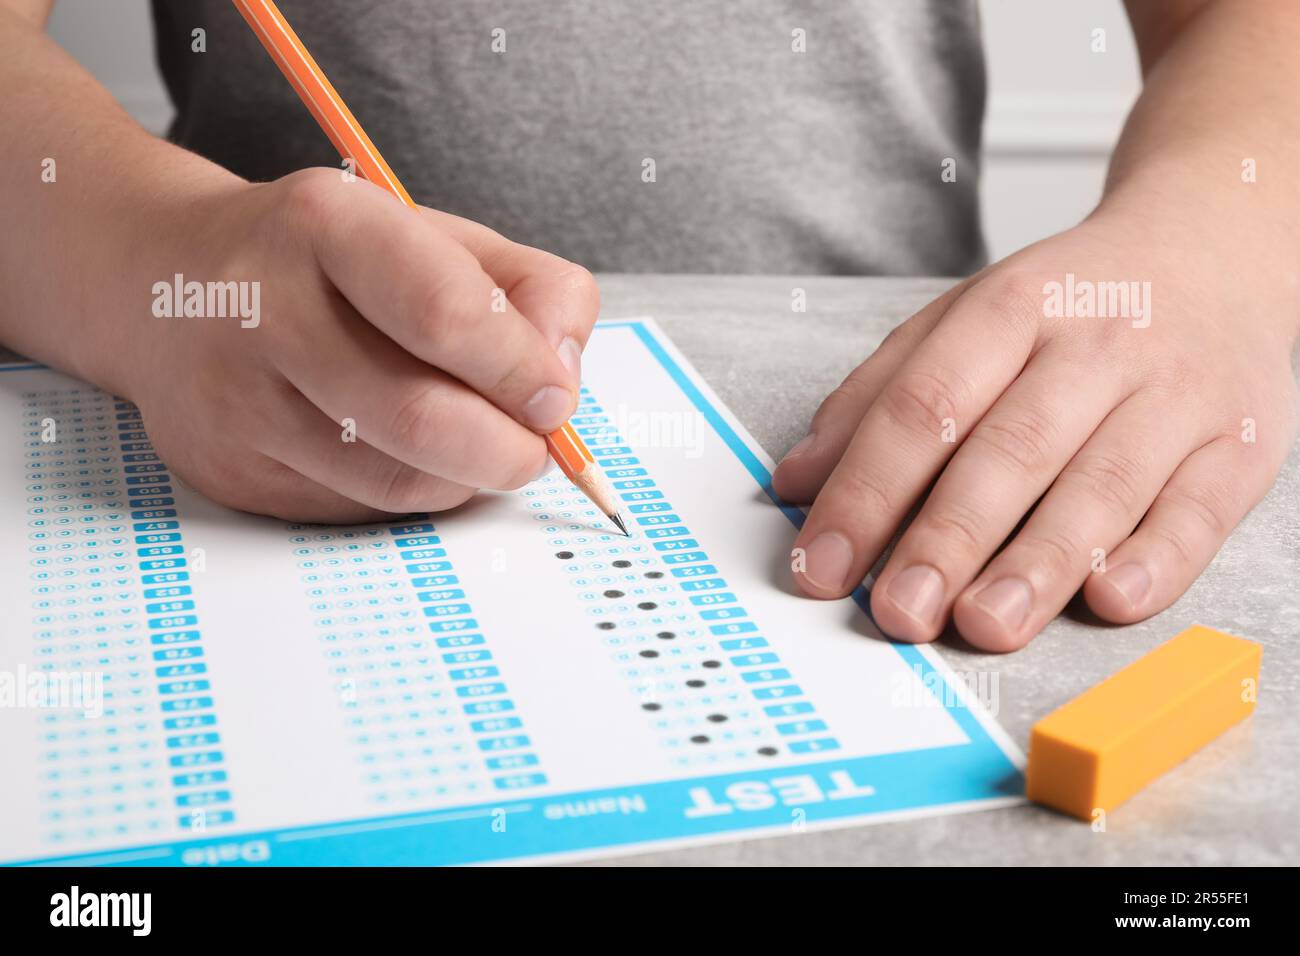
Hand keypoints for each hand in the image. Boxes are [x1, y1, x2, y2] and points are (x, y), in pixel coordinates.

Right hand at [123, 168, 598, 521]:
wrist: (164, 281)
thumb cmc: (328, 260)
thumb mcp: (436, 234)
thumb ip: (530, 289)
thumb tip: (562, 379)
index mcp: (324, 223)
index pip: (445, 313)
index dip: (521, 369)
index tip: (555, 398)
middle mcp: (262, 308)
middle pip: (423, 419)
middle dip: (509, 451)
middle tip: (534, 447)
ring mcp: (234, 399)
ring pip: (395, 483)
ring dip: (465, 480)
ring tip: (477, 445)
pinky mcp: (227, 469)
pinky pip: (356, 510)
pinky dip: (410, 493)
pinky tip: (408, 455)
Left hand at [773, 205, 1298, 650]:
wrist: (1211, 247)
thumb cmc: (1067, 303)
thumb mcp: (963, 319)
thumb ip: (877, 395)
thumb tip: (794, 480)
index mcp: (1011, 308)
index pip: (924, 405)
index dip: (865, 491)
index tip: (822, 564)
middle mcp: (1095, 345)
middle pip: (1010, 449)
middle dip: (946, 537)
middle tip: (899, 610)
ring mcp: (1176, 391)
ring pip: (1102, 484)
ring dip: (1040, 562)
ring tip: (985, 624)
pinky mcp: (1242, 439)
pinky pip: (1200, 506)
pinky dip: (1158, 557)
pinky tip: (1109, 598)